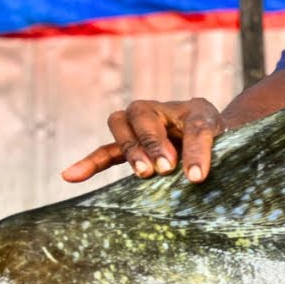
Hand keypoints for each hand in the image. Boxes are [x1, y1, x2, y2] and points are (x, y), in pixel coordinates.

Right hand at [61, 99, 224, 183]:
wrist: (213, 144)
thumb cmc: (214, 136)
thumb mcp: (214, 133)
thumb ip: (202, 149)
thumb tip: (193, 177)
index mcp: (171, 106)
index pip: (173, 119)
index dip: (179, 144)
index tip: (193, 173)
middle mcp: (150, 113)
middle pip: (135, 117)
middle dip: (149, 142)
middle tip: (166, 167)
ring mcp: (136, 130)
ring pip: (120, 130)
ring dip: (130, 149)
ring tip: (144, 172)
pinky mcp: (129, 151)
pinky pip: (104, 154)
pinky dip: (89, 164)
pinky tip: (70, 176)